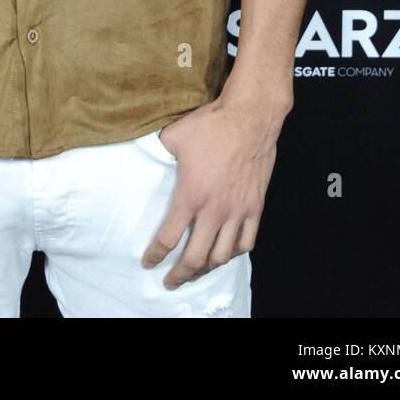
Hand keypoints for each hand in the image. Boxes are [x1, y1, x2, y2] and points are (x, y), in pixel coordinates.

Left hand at [141, 93, 282, 288]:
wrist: (250, 117)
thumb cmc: (211, 124)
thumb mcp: (174, 136)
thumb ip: (158, 151)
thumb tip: (144, 154)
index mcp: (191, 195)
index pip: (169, 237)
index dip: (155, 254)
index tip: (148, 263)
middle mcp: (214, 210)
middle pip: (195, 257)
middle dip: (180, 274)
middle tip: (170, 282)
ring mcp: (238, 211)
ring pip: (222, 256)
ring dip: (207, 268)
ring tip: (196, 271)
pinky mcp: (255, 207)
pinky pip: (246, 242)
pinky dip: (235, 253)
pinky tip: (226, 253)